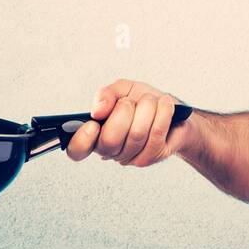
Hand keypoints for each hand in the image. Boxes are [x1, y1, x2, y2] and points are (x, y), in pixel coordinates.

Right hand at [67, 78, 193, 166]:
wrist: (172, 110)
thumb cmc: (144, 102)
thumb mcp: (123, 91)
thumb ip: (106, 95)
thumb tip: (97, 110)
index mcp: (96, 134)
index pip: (77, 150)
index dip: (82, 139)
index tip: (94, 123)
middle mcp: (110, 150)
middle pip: (109, 140)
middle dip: (124, 112)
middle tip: (131, 102)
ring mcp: (130, 157)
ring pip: (136, 134)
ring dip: (147, 108)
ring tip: (152, 101)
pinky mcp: (150, 157)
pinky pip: (155, 134)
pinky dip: (162, 113)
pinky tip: (165, 104)